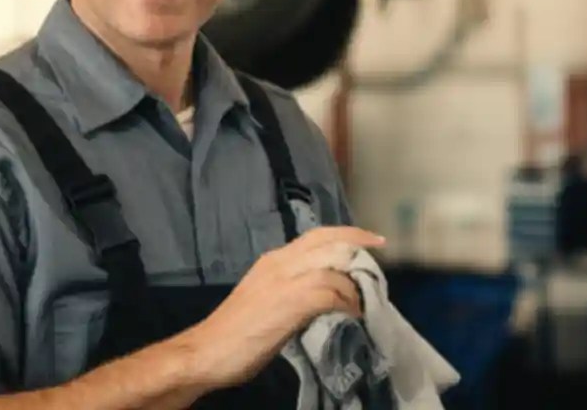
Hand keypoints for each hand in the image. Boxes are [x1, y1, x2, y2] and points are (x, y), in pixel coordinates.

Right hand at [174, 226, 385, 390]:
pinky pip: (329, 293)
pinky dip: (345, 303)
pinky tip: (351, 316)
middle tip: (379, 252)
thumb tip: (324, 295)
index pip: (316, 235)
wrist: (207, 351)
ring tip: (362, 303)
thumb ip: (291, 290)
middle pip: (327, 240)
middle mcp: (279, 263)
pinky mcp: (290, 302)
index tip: (371, 239)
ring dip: (353, 285)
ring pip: (332, 266)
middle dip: (358, 243)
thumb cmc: (234, 333)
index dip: (347, 234)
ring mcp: (284, 281)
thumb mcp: (266, 300)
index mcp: (272, 260)